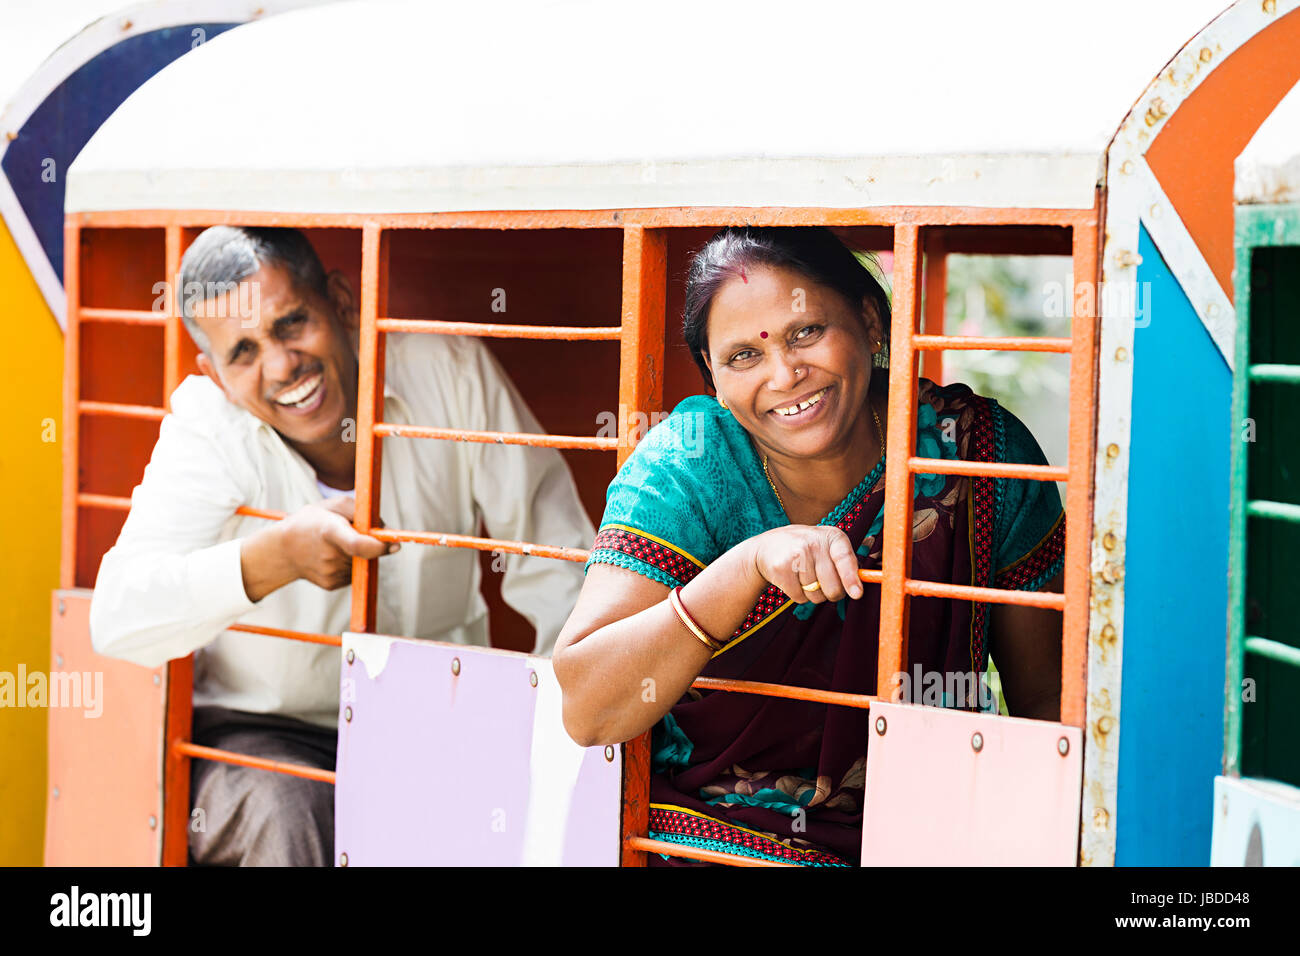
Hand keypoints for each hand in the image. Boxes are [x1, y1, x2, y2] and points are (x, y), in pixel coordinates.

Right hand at [281, 496, 397, 589]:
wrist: (282, 550)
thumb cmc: (310, 522)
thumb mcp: (331, 505)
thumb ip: (360, 511)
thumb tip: (383, 528)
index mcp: (330, 531)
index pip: (358, 545)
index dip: (380, 546)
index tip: (395, 544)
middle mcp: (330, 555)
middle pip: (366, 553)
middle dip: (371, 544)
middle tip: (353, 532)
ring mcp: (330, 573)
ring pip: (362, 563)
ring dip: (359, 554)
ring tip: (335, 544)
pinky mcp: (331, 584)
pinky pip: (354, 573)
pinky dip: (350, 563)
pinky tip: (332, 556)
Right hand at [748, 525, 862, 604]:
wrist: (766, 547)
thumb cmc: (804, 549)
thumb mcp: (827, 546)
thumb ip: (848, 561)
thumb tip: (866, 577)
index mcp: (832, 536)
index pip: (845, 558)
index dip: (851, 578)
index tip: (856, 594)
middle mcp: (815, 542)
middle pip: (833, 586)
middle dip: (831, 593)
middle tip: (822, 583)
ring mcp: (797, 554)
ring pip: (816, 595)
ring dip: (812, 594)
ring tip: (803, 576)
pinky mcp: (782, 568)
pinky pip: (799, 597)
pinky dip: (798, 595)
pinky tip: (792, 580)